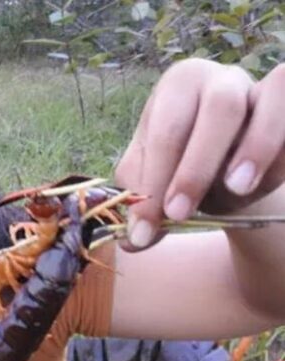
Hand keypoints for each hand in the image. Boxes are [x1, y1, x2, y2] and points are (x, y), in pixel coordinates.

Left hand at [115, 59, 284, 249]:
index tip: (144, 229)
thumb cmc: (182, 167)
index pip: (165, 132)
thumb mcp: (154, 180)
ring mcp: (265, 90)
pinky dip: (284, 158)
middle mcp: (223, 79)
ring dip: (258, 147)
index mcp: (178, 86)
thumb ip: (142, 204)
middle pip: (219, 110)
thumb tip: (132, 241)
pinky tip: (262, 185)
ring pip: (275, 98)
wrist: (227, 168)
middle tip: (179, 215)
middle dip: (197, 168)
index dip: (153, 183)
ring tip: (237, 190)